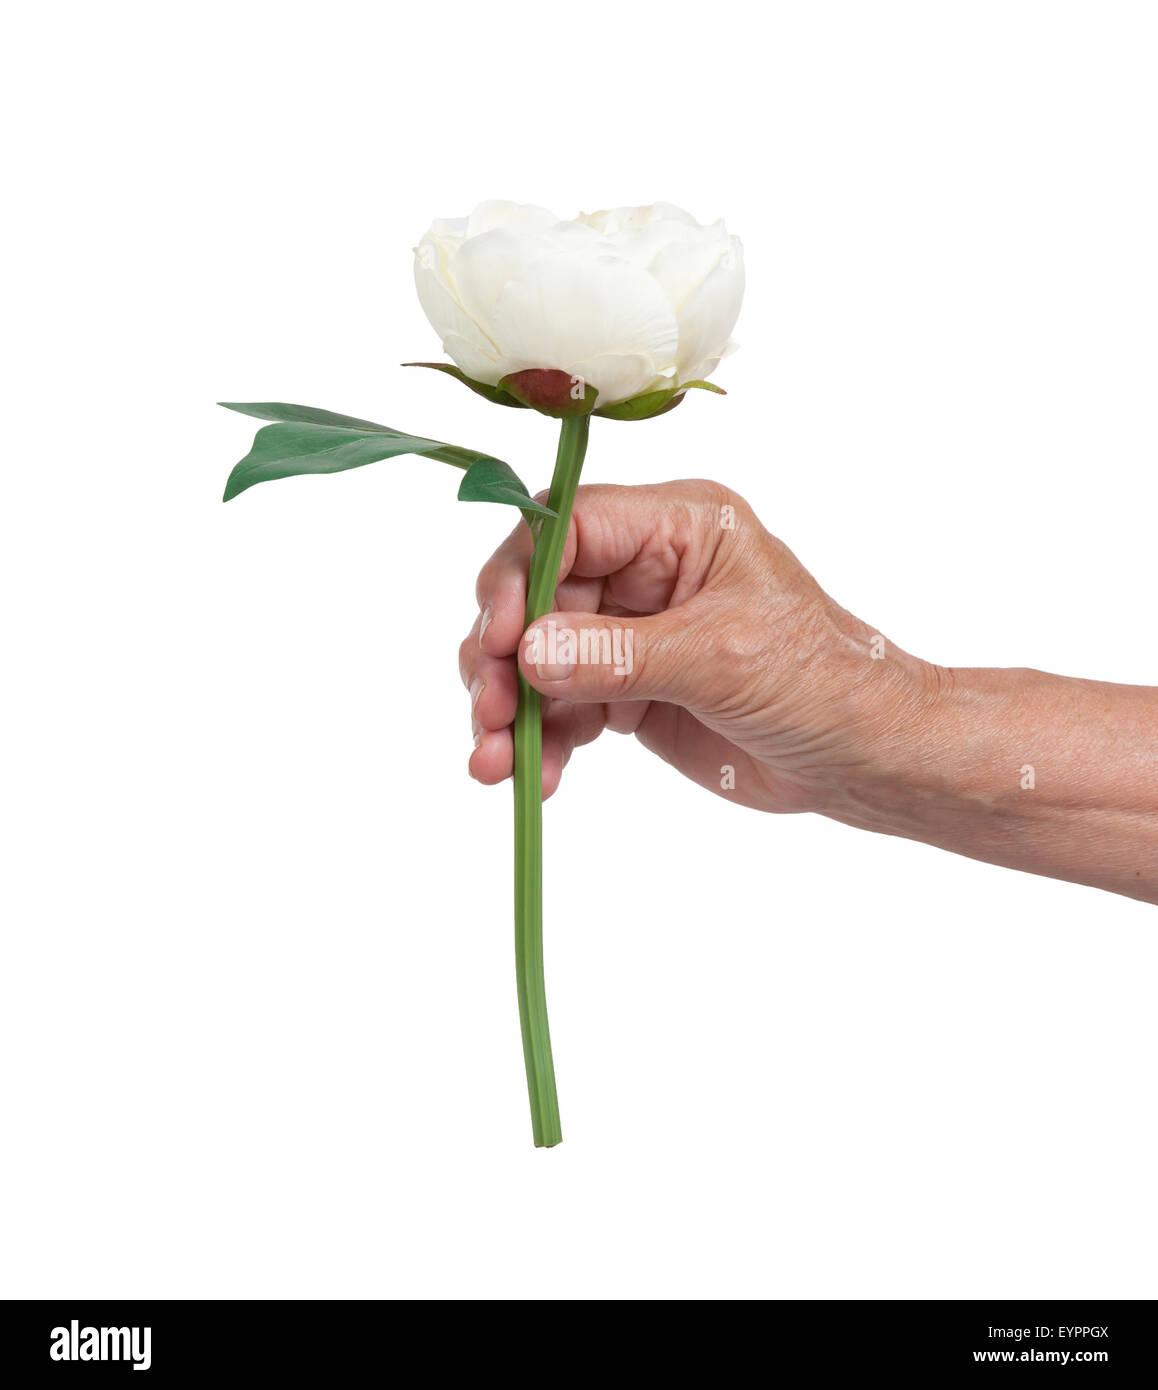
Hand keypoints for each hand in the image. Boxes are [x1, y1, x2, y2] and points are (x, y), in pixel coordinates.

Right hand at [459, 479, 936, 811]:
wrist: (862, 759)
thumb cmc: (822, 683)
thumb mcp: (720, 659)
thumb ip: (618, 654)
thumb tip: (527, 655)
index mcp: (678, 527)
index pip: (570, 526)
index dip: (521, 576)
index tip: (500, 641)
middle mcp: (646, 569)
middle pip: (536, 594)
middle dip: (502, 657)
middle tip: (489, 712)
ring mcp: (631, 632)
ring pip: (537, 657)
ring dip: (509, 709)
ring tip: (496, 764)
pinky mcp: (627, 689)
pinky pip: (561, 707)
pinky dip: (541, 742)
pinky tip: (538, 778)